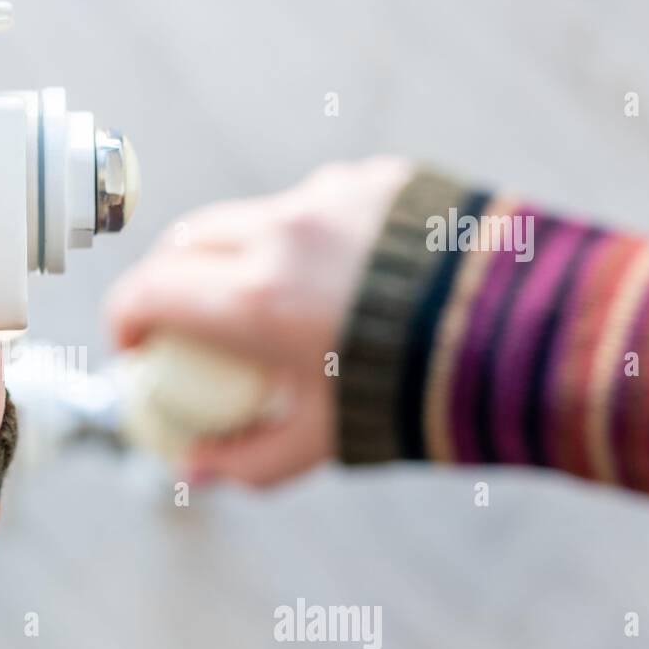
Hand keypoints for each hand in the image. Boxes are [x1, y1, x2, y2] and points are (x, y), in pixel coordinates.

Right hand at [105, 156, 413, 486]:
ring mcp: (328, 196)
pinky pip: (314, 203)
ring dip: (236, 255)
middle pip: (185, 241)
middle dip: (167, 280)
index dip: (124, 321)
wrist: (523, 335)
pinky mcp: (375, 177)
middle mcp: (282, 232)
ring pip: (250, 216)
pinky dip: (304, 237)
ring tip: (270, 303)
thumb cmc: (412, 394)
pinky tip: (337, 276)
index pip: (148, 291)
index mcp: (255, 298)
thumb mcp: (318, 441)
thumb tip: (191, 470)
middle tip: (179, 323)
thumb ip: (244, 461)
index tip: (134, 350)